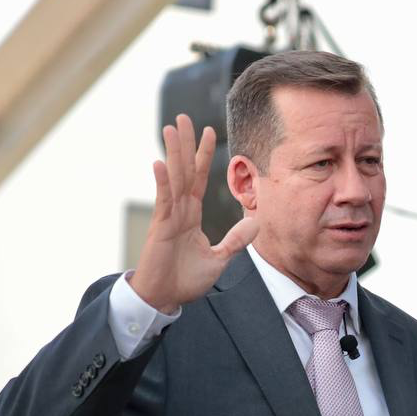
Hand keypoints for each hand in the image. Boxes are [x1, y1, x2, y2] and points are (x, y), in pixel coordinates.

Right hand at [130, 114, 257, 312]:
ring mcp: (168, 217)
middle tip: (183, 117)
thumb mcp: (219, 259)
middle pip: (183, 170)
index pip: (198, 178)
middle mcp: (179, 210)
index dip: (202, 155)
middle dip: (184, 143)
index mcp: (190, 215)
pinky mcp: (160, 228)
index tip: (208, 131)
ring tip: (170, 128)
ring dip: (172, 153)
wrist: (164, 298)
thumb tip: (256, 223)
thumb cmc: (186, 280)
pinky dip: (162, 182)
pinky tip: (160, 163)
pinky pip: (163, 201)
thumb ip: (236, 240)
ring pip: (173, 178)